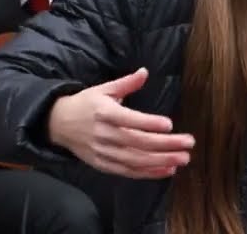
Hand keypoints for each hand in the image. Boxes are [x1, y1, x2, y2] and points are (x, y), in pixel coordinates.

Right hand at [48, 68, 193, 178]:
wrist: (58, 124)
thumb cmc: (85, 104)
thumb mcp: (103, 89)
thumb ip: (126, 83)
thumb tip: (145, 72)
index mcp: (104, 113)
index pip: (129, 120)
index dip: (149, 123)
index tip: (169, 124)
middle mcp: (104, 134)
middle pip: (138, 142)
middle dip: (165, 145)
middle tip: (188, 144)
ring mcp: (104, 152)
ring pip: (136, 160)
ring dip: (161, 161)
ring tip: (183, 159)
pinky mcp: (103, 165)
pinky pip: (129, 171)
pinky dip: (148, 173)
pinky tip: (167, 170)